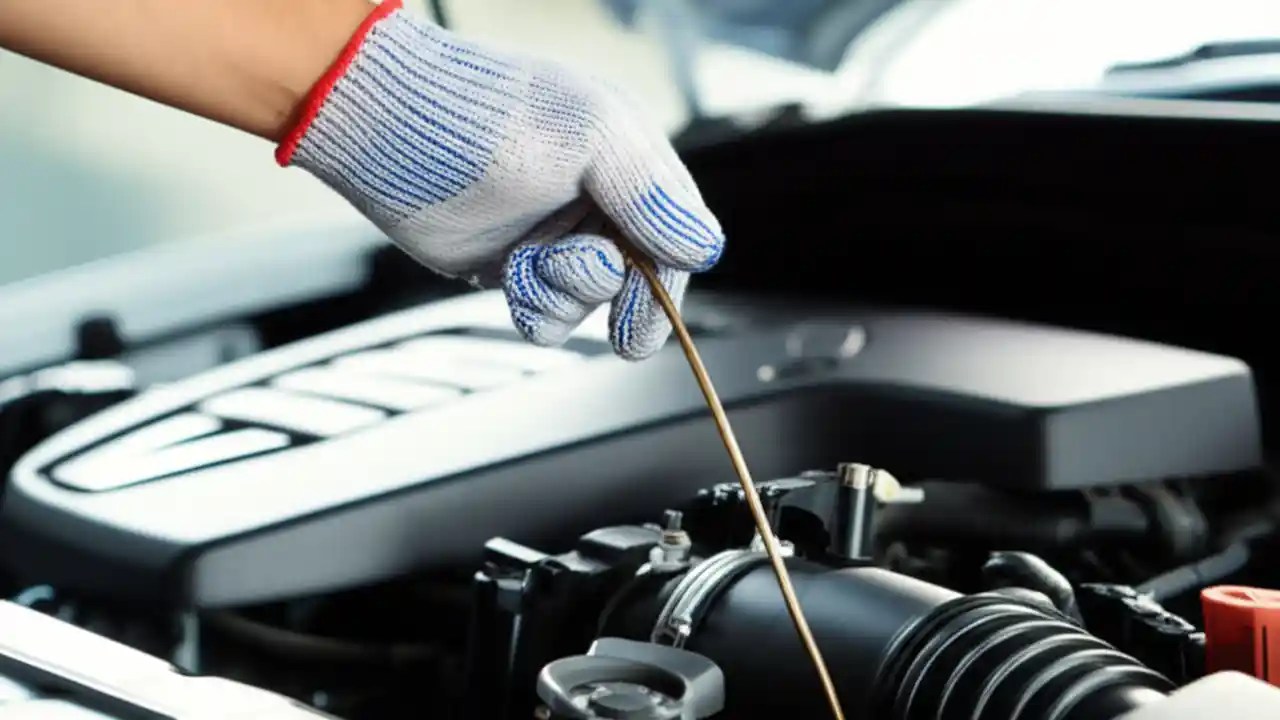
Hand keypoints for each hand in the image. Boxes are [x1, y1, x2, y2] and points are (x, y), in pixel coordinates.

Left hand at [278, 0, 723, 359]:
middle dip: (630, 303)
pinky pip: (547, 316)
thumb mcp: (592, 135)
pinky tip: (512, 275)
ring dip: (571, 296)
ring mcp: (555, 237)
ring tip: (535, 262)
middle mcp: (599, 202)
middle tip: (624, 333)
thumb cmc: (490, 114)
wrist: (390, 128)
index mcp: (630, 160)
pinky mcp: (512, 268)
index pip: (680, 233)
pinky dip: (536, 308)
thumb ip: (650, 193)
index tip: (656, 309)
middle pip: (645, 279)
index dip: (673, 278)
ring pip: (593, 304)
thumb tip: (704, 248)